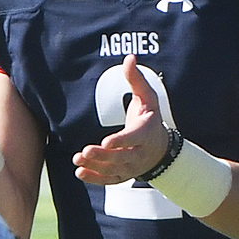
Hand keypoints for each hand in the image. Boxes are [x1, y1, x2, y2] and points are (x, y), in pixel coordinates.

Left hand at [71, 55, 170, 185]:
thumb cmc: (149, 118)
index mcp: (146, 132)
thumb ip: (136, 79)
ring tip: (78, 159)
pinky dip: (95, 178)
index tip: (107, 141)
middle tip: (86, 151)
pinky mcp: (123, 175)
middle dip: (104, 156)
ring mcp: (132, 167)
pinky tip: (80, 172)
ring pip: (114, 170)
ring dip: (96, 166)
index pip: (135, 138)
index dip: (122, 140)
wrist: (160, 149)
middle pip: (122, 157)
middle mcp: (140, 152)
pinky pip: (109, 180)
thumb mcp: (147, 97)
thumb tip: (129, 58)